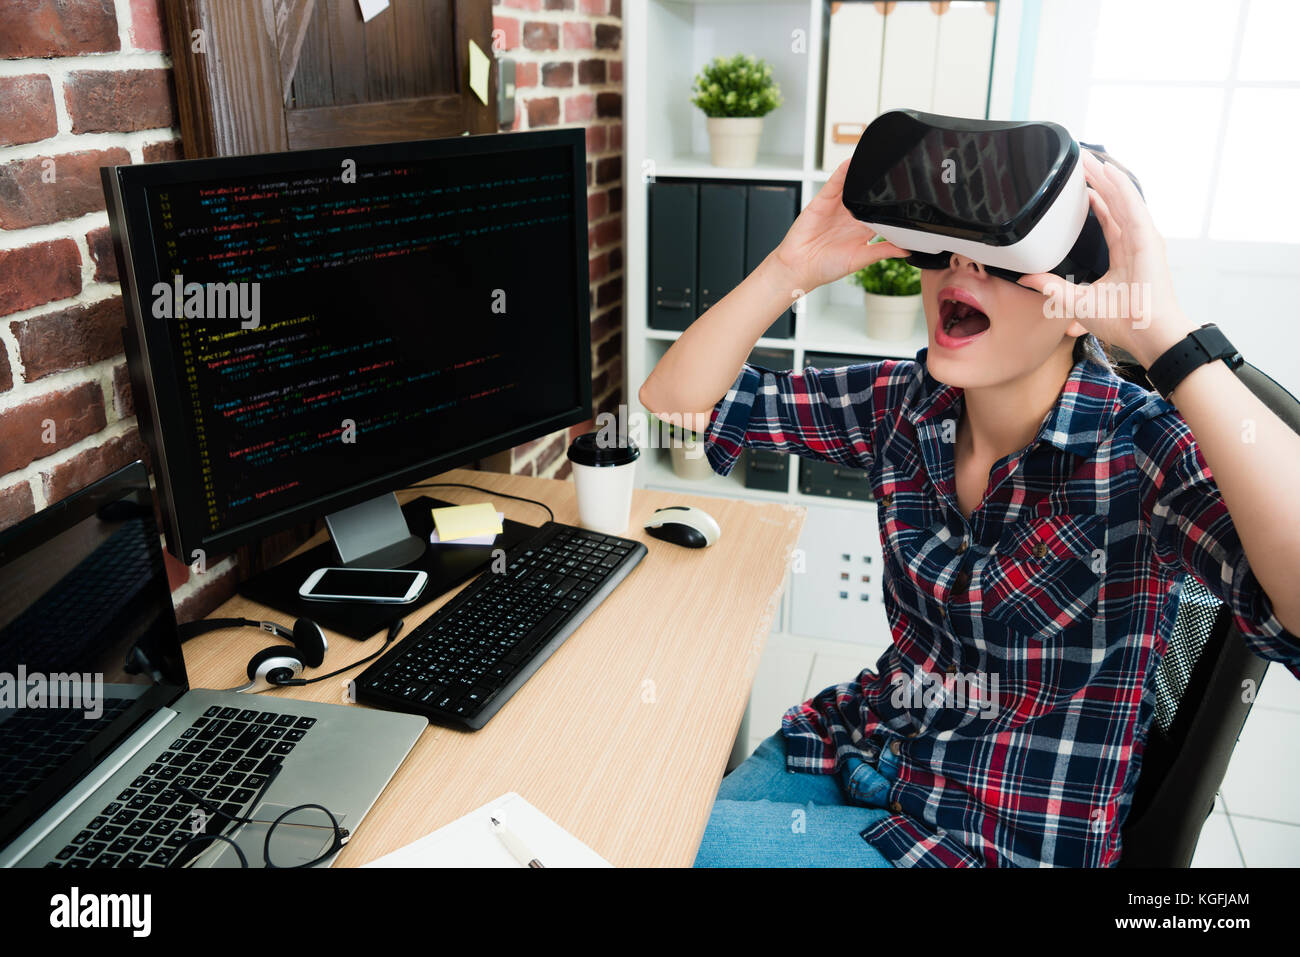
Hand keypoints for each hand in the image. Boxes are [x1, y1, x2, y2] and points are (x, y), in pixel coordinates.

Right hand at [772, 158, 908, 294]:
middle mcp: (851, 216)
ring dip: (863, 175)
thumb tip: (907, 250)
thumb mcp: (860, 259)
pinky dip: (843, 172)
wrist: (799, 267)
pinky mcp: (823, 201)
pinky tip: (852, 163)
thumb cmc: (825, 267)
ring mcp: (837, 207)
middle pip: (869, 195)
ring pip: (853, 186)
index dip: (893, 203)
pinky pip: (834, 183)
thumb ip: (883, 251)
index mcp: (863, 230)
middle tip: (896, 170)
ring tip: (877, 162)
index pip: (882, 211)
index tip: (908, 193)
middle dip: (880, 185)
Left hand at [1016, 150, 1195, 366]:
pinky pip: (1131, 206)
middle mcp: (1134, 242)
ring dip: (1105, 177)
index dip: (1094, 200)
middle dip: (1097, 180)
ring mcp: (1143, 238)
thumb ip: (1051, 286)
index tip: (1079, 186)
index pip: (1108, 218)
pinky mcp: (1147, 239)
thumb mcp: (1075, 300)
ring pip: (1122, 198)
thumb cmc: (1122, 322)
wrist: (1145, 334)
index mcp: (1122, 254)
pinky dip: (1119, 188)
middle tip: (1081, 160)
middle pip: (1114, 202)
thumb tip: (1025, 278)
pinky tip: (1108, 172)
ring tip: (1090, 158)